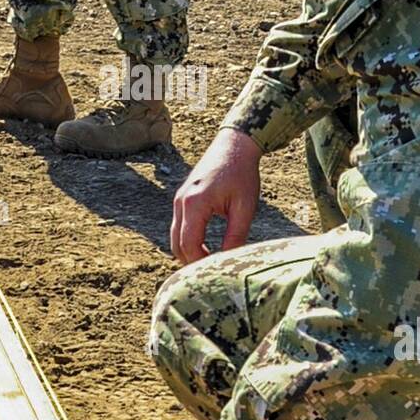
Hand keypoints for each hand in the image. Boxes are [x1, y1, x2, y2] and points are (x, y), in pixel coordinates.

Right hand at [171, 127, 261, 264]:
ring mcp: (179, 200)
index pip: (189, 245)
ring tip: (210, 263)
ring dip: (189, 252)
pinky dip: (188, 240)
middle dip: (191, 262)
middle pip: (176, 245)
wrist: (234, 146)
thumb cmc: (242, 174)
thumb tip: (229, 261)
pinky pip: (179, 227)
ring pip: (175, 237)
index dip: (200, 263)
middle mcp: (181, 202)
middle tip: (212, 274)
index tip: (218, 271)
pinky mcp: (182, 199)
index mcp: (195, 204)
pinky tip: (206, 248)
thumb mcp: (244, 208)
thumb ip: (236, 236)